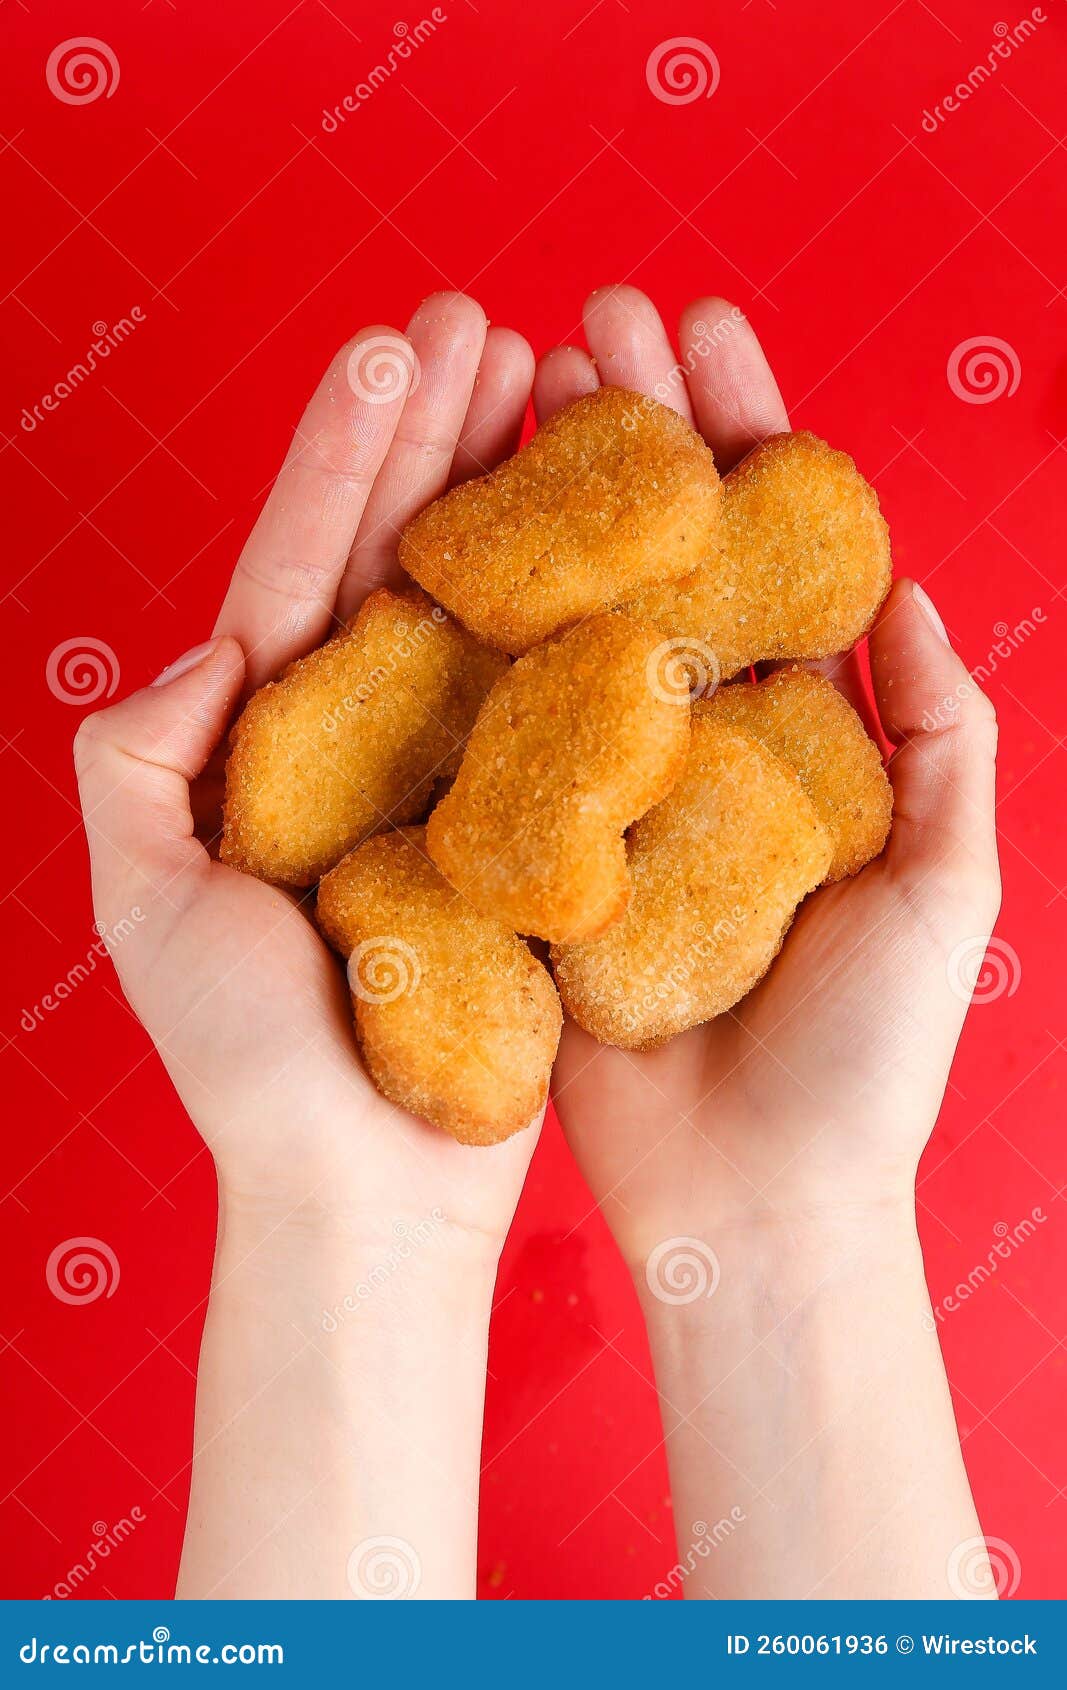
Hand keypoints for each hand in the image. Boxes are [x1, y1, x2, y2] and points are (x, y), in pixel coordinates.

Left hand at [74, 293, 540, 1259]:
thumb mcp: (148, 909)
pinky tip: (620, 535)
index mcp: (264, 740)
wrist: (371, 1188)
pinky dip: (586, 613)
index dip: (345, 456)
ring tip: (554, 390)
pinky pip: (562, 704)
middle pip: (400, 558)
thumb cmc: (252, 1067)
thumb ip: (136, 765)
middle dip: (436, 439)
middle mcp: (359, 740)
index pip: (303, 566)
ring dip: (513, 496)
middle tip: (484, 326)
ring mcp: (451, 777)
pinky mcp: (529, 830)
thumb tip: (208, 642)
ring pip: (486, 611)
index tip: (394, 353)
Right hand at [545, 285, 1000, 1264]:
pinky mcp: (535, 852)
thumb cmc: (863, 1063)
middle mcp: (701, 745)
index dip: (743, 438)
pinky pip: (500, 731)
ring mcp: (610, 793)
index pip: (774, 555)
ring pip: (572, 617)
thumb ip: (942, 742)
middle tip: (585, 319)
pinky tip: (442, 539)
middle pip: (665, 558)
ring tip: (508, 390)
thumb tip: (908, 598)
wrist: (748, 1203)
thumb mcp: (945, 891)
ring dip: (546, 502)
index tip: (702, 331)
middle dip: (633, 432)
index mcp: (805, 737)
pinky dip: (475, 635)